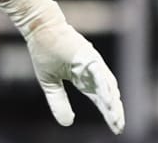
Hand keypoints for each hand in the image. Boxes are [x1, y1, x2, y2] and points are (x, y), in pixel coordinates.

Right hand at [22, 19, 124, 133]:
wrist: (38, 28)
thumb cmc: (43, 50)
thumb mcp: (49, 83)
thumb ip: (58, 101)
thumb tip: (68, 123)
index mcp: (83, 78)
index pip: (100, 99)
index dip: (108, 113)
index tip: (116, 128)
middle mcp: (92, 71)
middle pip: (108, 95)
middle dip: (114, 112)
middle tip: (119, 127)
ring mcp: (93, 62)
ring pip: (107, 85)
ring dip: (111, 101)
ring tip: (116, 117)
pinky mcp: (89, 55)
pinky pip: (99, 73)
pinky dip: (104, 86)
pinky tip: (108, 99)